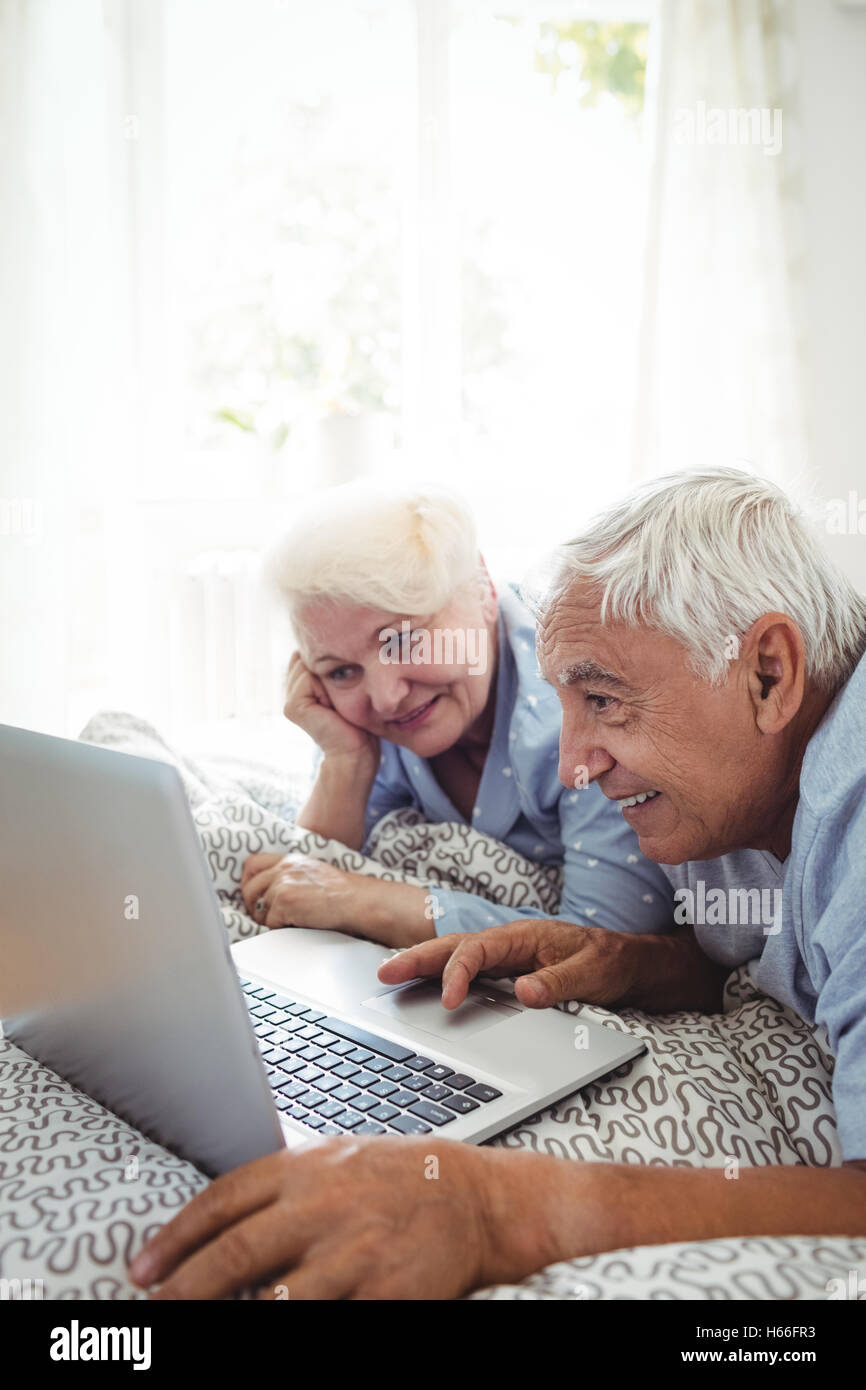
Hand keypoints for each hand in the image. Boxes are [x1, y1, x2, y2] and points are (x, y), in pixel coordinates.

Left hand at [128, 1135, 529, 1299]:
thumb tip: (219, 1222)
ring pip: (274, 1299)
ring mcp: (354, 1253)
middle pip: (235, 1252)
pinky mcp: (384, 1294)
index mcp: (307, 1169)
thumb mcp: (338, 1161)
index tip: (143, 1269)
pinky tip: (274, 1333)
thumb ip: (284, 1187)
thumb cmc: (404, 1179)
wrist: (479, 1200)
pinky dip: (293, 1331)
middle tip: (154, 1309)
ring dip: (234, 1318)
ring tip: (202, 1332)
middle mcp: (325, 1207)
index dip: (176, 1238)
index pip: (223, 1201)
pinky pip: (327, 1323)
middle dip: (184, 1288)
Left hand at [241, 852, 359, 930]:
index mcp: (290, 860)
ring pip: (259, 908)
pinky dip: (280, 928)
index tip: (251, 894)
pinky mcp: (284, 903)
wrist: (356, 900)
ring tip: (287, 922)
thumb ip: (292, 875)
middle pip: (249, 887)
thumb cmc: (343, 892)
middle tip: (263, 916)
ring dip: (269, 919)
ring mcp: (282, 885)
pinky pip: (270, 922)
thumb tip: (271, 892)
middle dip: (251, 905)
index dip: (247, 881)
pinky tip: (296, 925)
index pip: (253, 864)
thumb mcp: (313, 872)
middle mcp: (283, 870)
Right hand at [283, 652, 377, 760]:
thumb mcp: (346, 686)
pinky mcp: (293, 707)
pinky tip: (332, 707)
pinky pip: (308, 677)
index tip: (348, 677)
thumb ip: (332, 668)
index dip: (330, 658)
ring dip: (329, 677)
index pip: (310, 653)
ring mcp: (289, 699)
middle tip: (344, 694)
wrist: (356, 753)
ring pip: (308, 664)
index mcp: (302, 684)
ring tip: (337, 702)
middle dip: (329, 667)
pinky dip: (325, 687)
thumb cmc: (359, 722)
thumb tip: (332, 640)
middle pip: (307, 656)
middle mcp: (292, 690)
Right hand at [377, 919, 639, 1008]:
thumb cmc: (610, 963)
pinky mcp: (506, 972)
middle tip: (385, 973)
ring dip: (423, 966)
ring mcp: (505, 958)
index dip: (457, 974)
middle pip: (454, 946)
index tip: (447, 1002)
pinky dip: (441, 977)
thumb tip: (523, 991)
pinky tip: (423, 990)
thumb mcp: (592, 974)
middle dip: (417, 958)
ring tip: (390, 979)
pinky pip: (468, 972)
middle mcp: (507, 944)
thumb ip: (558, 982)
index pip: (477, 951)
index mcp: (522, 936)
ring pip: (455, 957)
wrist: (628, 963)